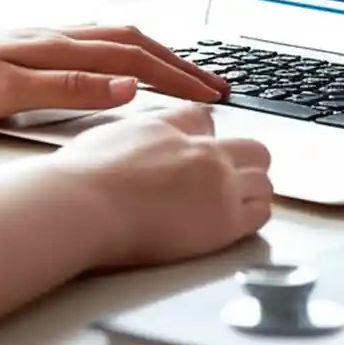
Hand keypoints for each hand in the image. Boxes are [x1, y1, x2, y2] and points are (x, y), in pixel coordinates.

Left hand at [0, 25, 229, 130]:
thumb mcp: (2, 93)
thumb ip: (68, 88)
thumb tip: (129, 85)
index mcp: (50, 46)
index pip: (133, 58)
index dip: (178, 77)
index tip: (213, 96)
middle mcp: (46, 36)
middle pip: (130, 41)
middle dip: (177, 62)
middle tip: (213, 84)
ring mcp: (31, 41)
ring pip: (108, 40)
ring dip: (151, 55)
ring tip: (177, 72)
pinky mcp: (14, 52)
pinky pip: (84, 46)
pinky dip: (117, 56)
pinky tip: (110, 68)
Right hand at [60, 105, 272, 268]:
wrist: (81, 205)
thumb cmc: (80, 180)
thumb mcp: (110, 136)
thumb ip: (139, 136)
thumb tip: (142, 142)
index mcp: (171, 127)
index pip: (207, 121)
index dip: (207, 140)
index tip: (203, 155)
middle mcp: (201, 151)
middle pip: (250, 148)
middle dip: (244, 163)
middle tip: (230, 182)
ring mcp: (217, 183)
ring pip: (263, 179)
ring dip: (251, 191)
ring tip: (233, 206)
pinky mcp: (224, 219)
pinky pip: (261, 212)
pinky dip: (252, 215)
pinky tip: (235, 223)